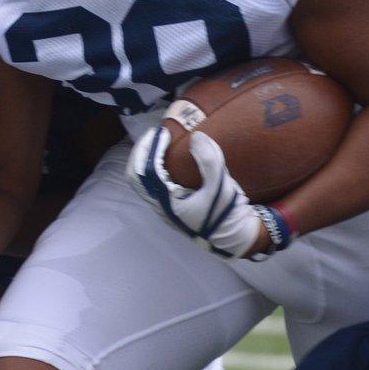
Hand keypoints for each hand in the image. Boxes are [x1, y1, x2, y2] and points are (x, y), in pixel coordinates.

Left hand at [127, 126, 266, 258]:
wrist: (234, 236)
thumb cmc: (226, 213)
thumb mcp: (221, 186)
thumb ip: (209, 161)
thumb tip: (196, 136)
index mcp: (167, 203)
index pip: (147, 172)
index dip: (151, 149)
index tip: (163, 133)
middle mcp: (160, 207)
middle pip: (135, 176)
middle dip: (141, 151)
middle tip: (155, 134)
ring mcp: (162, 207)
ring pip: (140, 181)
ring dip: (144, 159)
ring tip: (158, 141)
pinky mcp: (169, 206)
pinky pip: (150, 183)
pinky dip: (151, 166)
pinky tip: (166, 157)